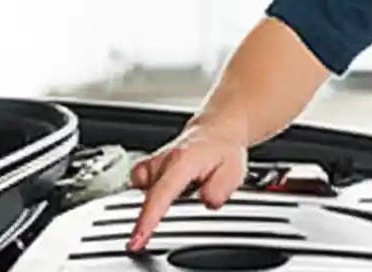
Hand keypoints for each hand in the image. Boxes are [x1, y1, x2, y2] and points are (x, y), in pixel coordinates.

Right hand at [126, 121, 248, 251]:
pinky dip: (151, 194)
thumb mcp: (233, 172)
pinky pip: (140, 186)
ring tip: (185, 191)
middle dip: (151, 218)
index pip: (161, 194)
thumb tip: (206, 202)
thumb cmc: (224, 151)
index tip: (138, 239)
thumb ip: (219, 191)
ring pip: (143, 193)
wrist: (217, 132)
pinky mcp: (147, 168)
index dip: (148, 219)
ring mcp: (152, 164)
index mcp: (183, 161)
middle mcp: (163, 161)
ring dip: (158, 203)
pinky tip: (171, 190)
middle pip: (146, 197)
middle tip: (174, 213)